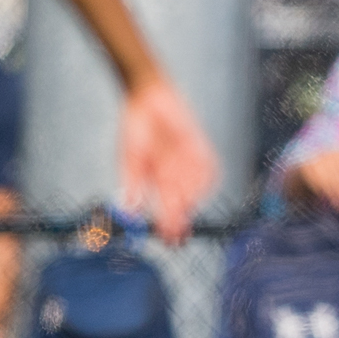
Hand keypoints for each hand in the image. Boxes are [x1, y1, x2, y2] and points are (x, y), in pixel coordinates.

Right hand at [119, 77, 216, 244]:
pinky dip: (208, 177)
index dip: (167, 225)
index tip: (167, 238)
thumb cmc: (134, 128)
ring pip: (196, 188)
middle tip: (180, 232)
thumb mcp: (129, 158)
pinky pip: (209, 167)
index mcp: (155, 180)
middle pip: (182, 203)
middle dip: (181, 218)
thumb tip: (129, 211)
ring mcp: (188, 163)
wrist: (148, 99)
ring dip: (192, 198)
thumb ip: (131, 184)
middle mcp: (174, 175)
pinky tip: (206, 183)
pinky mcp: (199, 148)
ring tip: (186, 205)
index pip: (164, 209)